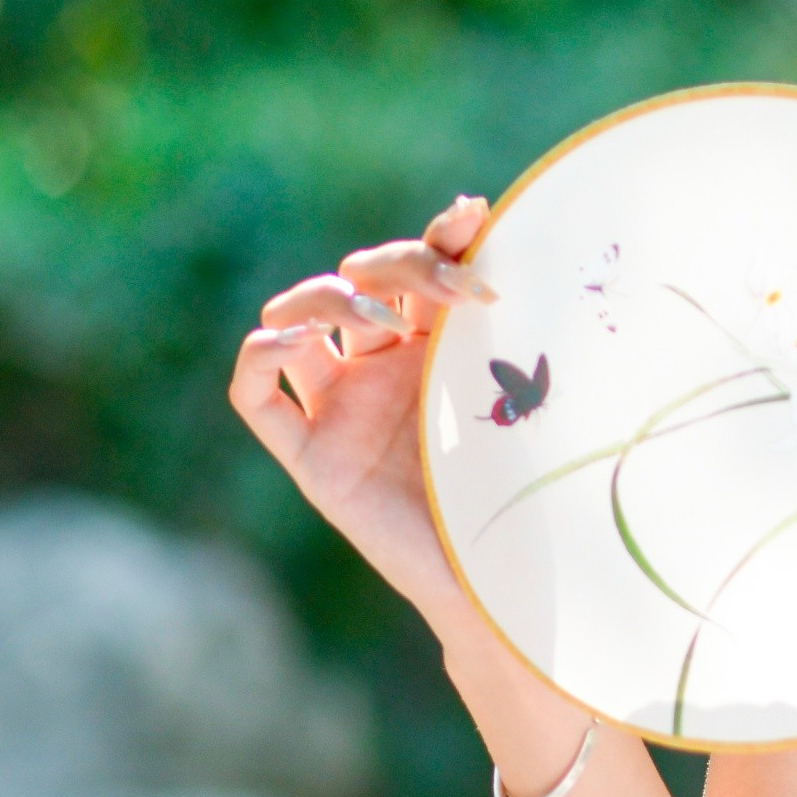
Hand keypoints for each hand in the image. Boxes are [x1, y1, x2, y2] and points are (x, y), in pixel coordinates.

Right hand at [226, 195, 497, 612]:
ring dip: (330, 301)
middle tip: (453, 297)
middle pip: (357, 279)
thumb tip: (539, 255)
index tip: (473, 220)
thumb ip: (523, 332)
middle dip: (398, 266)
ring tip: (387, 329)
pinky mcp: (311, 456)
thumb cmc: (528, 489)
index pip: (417, 267)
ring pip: (295, 318)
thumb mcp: (527, 399)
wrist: (502, 576)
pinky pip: (257, 395)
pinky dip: (261, 358)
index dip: (435, 236)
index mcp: (437, 349)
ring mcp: (340, 408)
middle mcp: (381, 370)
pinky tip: (297, 347)